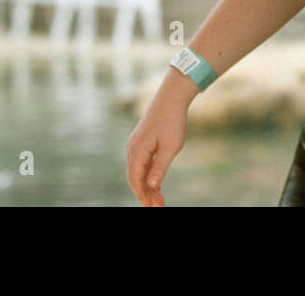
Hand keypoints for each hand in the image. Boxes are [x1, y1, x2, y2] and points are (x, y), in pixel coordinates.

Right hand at [126, 86, 190, 206]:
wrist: (172, 97)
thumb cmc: (173, 121)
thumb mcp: (170, 147)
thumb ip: (160, 167)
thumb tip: (151, 186)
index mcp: (136, 151)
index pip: (136, 180)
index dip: (144, 196)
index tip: (154, 207)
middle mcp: (132, 149)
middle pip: (134, 178)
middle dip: (145, 194)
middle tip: (158, 206)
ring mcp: (135, 144)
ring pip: (137, 171)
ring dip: (146, 186)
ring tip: (158, 199)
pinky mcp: (142, 141)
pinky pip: (141, 163)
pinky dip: (147, 175)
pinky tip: (156, 183)